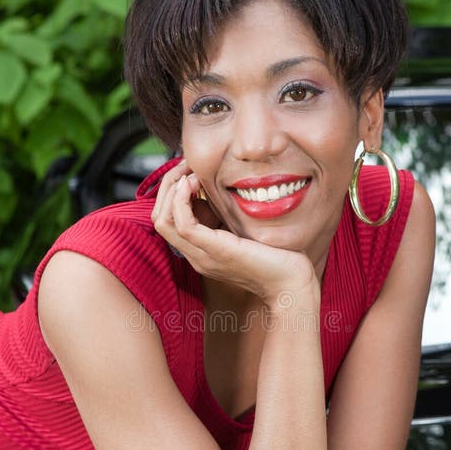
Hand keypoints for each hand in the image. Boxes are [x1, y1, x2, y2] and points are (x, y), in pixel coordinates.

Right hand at [151, 160, 316, 306]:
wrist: (291, 284)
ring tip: (190, 173)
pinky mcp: (215, 251)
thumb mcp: (244, 230)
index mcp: (201, 251)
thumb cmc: (277, 257)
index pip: (168, 219)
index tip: (190, 170)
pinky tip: (191, 183)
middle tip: (185, 166)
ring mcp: (203, 255)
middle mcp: (196, 255)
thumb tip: (215, 189)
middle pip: (159, 218)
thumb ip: (227, 216)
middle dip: (167, 186)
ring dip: (172, 189)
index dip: (173, 191)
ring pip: (163, 221)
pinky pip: (182, 224)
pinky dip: (181, 200)